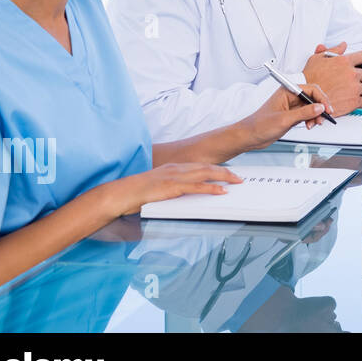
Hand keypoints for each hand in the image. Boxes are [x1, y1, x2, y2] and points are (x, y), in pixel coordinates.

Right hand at [102, 163, 243, 218]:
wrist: (122, 194)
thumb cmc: (139, 193)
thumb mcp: (160, 187)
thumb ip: (174, 188)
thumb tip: (185, 194)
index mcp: (174, 168)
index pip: (200, 166)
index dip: (216, 168)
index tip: (228, 172)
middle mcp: (177, 169)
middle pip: (207, 167)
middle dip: (225, 172)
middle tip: (239, 177)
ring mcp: (175, 177)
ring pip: (205, 174)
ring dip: (224, 177)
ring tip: (236, 182)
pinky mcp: (172, 187)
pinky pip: (197, 187)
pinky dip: (211, 188)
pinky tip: (221, 191)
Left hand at [239, 83, 331, 149]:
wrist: (249, 137)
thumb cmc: (260, 125)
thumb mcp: (284, 119)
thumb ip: (304, 113)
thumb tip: (320, 107)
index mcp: (287, 91)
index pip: (311, 89)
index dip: (321, 99)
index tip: (327, 108)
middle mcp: (290, 97)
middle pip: (313, 98)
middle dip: (320, 108)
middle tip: (324, 117)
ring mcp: (291, 106)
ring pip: (311, 107)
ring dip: (316, 115)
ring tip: (315, 124)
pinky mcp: (292, 115)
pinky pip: (307, 114)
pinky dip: (311, 120)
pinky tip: (309, 125)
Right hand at [304, 43, 361, 115]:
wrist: (305, 97)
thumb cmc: (309, 78)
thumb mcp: (318, 59)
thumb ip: (333, 50)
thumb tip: (343, 45)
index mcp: (344, 62)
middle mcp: (351, 74)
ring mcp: (353, 88)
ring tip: (361, 90)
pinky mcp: (353, 102)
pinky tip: (358, 99)